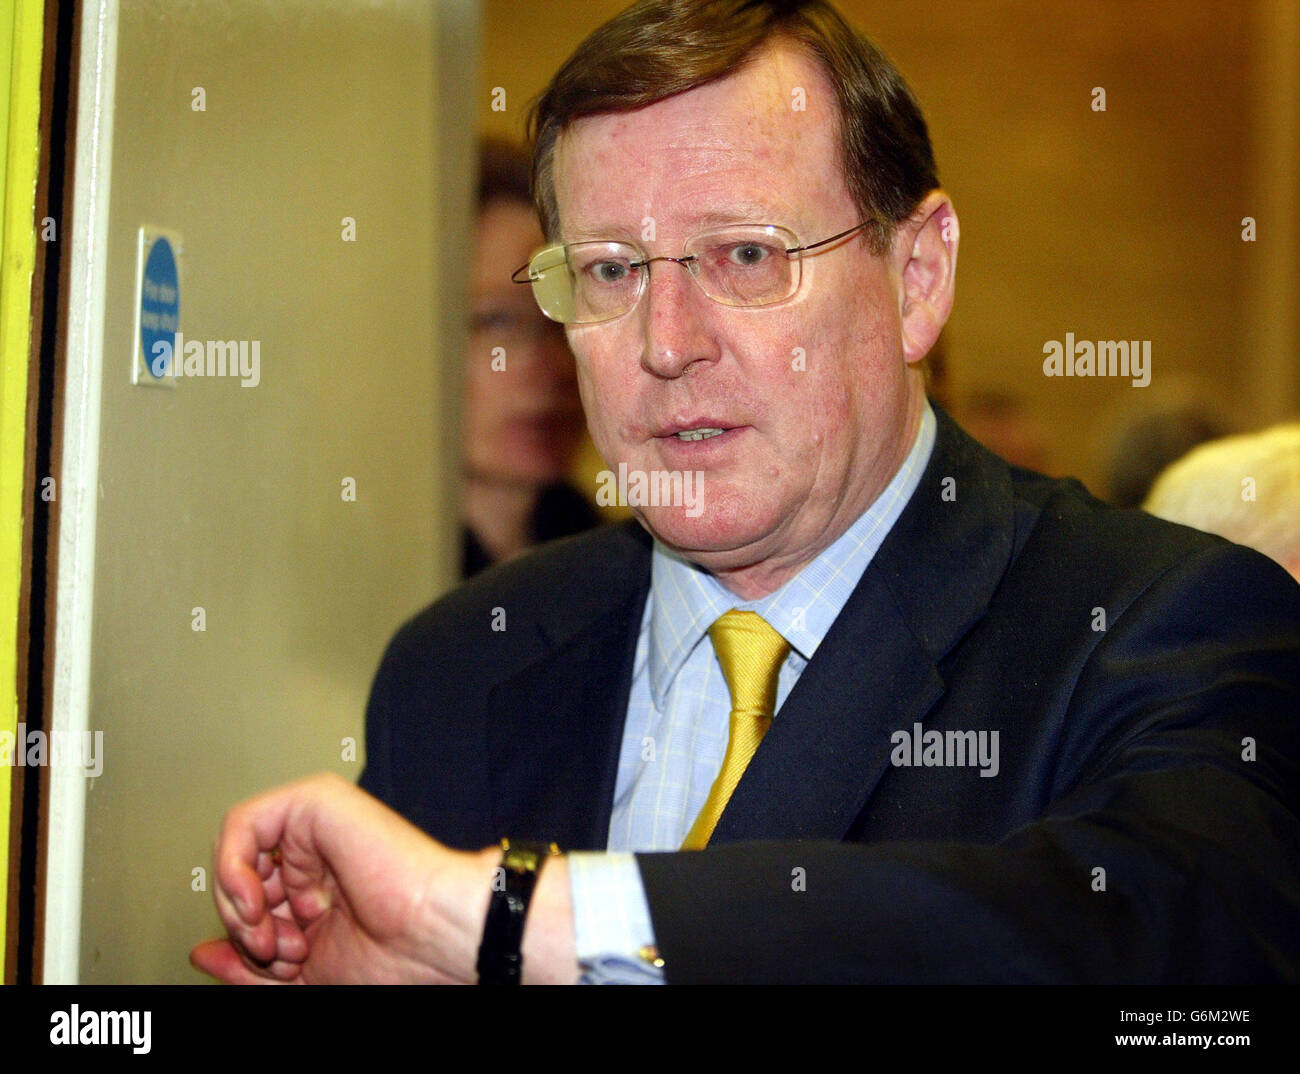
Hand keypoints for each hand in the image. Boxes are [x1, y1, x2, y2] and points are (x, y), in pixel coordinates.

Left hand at [190, 773, 576, 983]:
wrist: (431, 933)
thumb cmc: (391, 956)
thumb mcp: (300, 974)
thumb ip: (248, 962)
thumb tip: (201, 952)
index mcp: (313, 887)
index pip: (249, 902)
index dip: (249, 939)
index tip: (278, 966)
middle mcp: (312, 851)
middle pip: (238, 878)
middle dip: (247, 928)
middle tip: (281, 953)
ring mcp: (313, 823)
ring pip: (233, 853)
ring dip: (241, 907)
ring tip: (279, 935)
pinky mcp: (315, 802)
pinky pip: (242, 825)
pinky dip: (234, 869)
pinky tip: (257, 902)